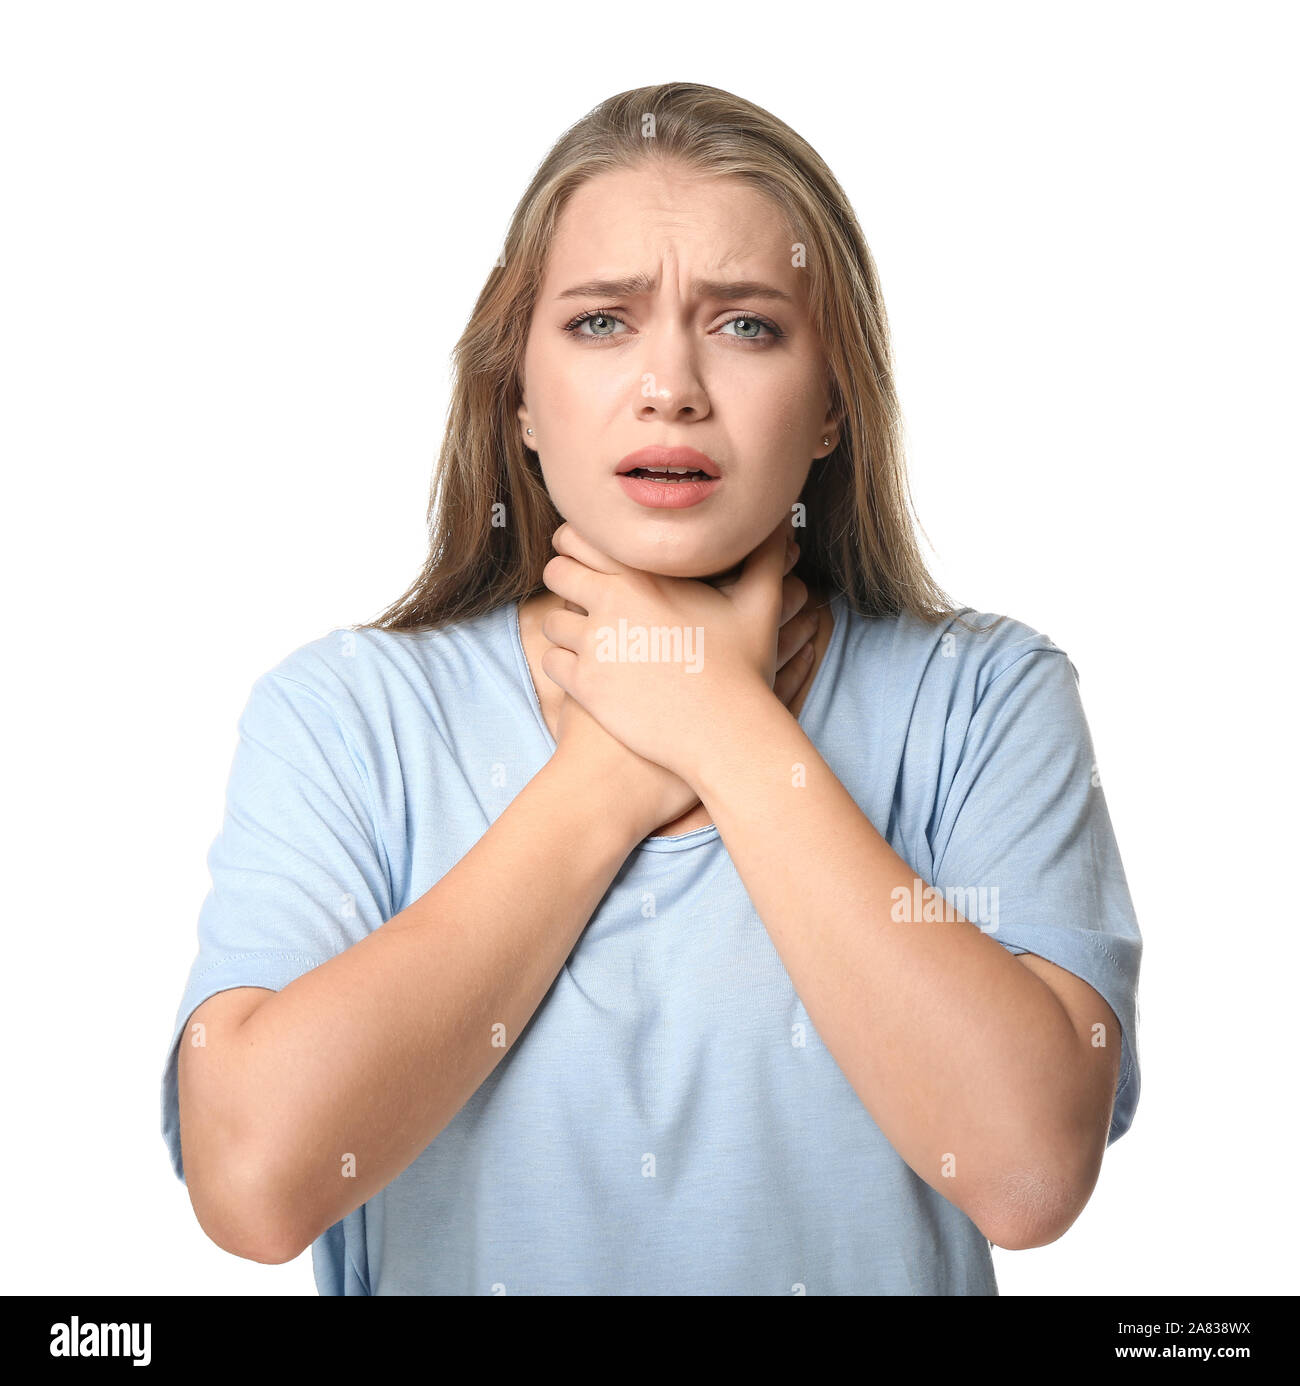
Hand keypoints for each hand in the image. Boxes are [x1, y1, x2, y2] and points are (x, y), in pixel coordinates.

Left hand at [540, 516, 802, 788]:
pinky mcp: (586, 685)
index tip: (585, 555)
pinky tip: (583, 671)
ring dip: (564, 628)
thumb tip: (780, 520)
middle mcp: (613, 602)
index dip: (576, 542)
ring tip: (584, 639)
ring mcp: (595, 645)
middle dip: (565, 581)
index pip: (581, 536)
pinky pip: (551, 663)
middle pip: (556, 572)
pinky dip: (562, 665)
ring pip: (551, 621)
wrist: (728, 734)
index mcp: (646, 573)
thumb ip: (763, 555)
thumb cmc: (746, 669)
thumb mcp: (760, 604)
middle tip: (579, 596)